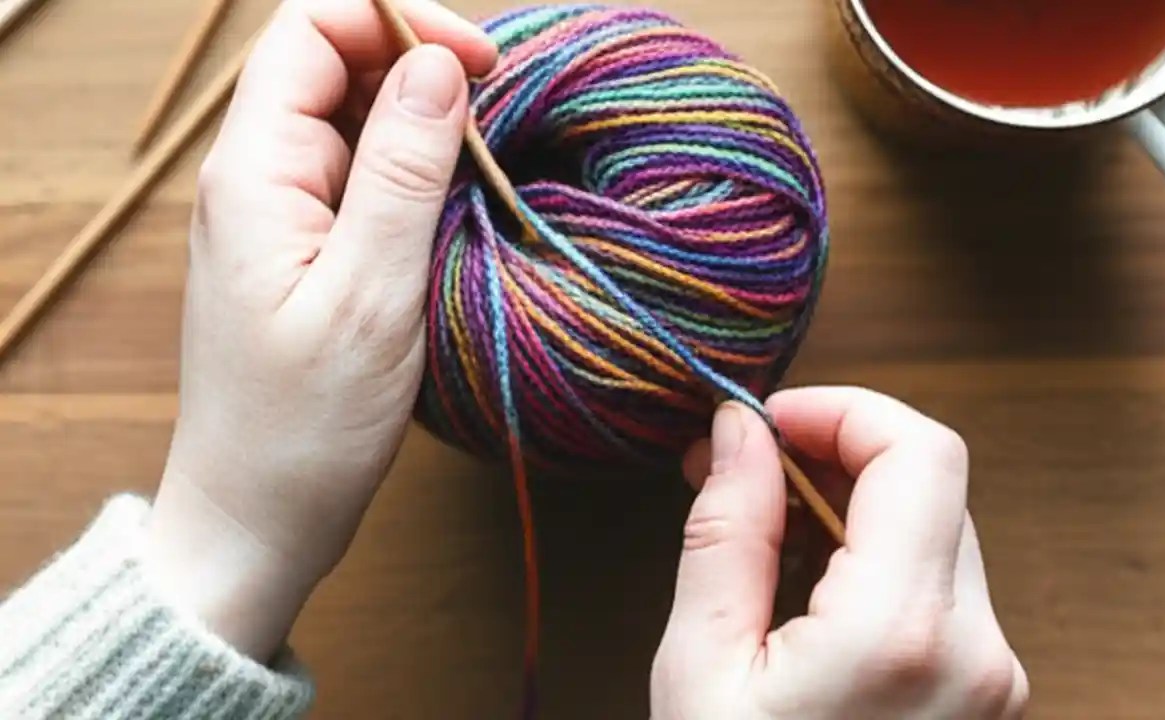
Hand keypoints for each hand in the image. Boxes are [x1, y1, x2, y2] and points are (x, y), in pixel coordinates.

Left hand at [144, 0, 496, 660]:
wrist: (257, 518)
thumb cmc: (303, 428)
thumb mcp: (370, 296)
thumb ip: (403, 173)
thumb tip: (437, 67)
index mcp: (254, 173)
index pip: (313, 30)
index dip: (399, 20)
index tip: (480, 64)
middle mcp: (257, 177)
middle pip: (334, 65)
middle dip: (419, 70)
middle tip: (496, 120)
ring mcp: (279, 213)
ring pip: (353, 121)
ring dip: (422, 128)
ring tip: (484, 171)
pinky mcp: (304, 249)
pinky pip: (360, 177)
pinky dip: (413, 175)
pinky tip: (454, 209)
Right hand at [653, 388, 1028, 718]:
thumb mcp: (702, 668)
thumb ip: (728, 531)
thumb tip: (737, 431)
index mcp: (902, 634)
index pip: (919, 451)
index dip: (843, 409)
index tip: (768, 419)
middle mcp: (977, 649)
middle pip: (933, 482)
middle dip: (839, 450)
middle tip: (747, 462)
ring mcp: (993, 678)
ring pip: (938, 529)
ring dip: (855, 502)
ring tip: (764, 527)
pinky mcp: (986, 693)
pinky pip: (940, 584)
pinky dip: (876, 556)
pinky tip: (805, 584)